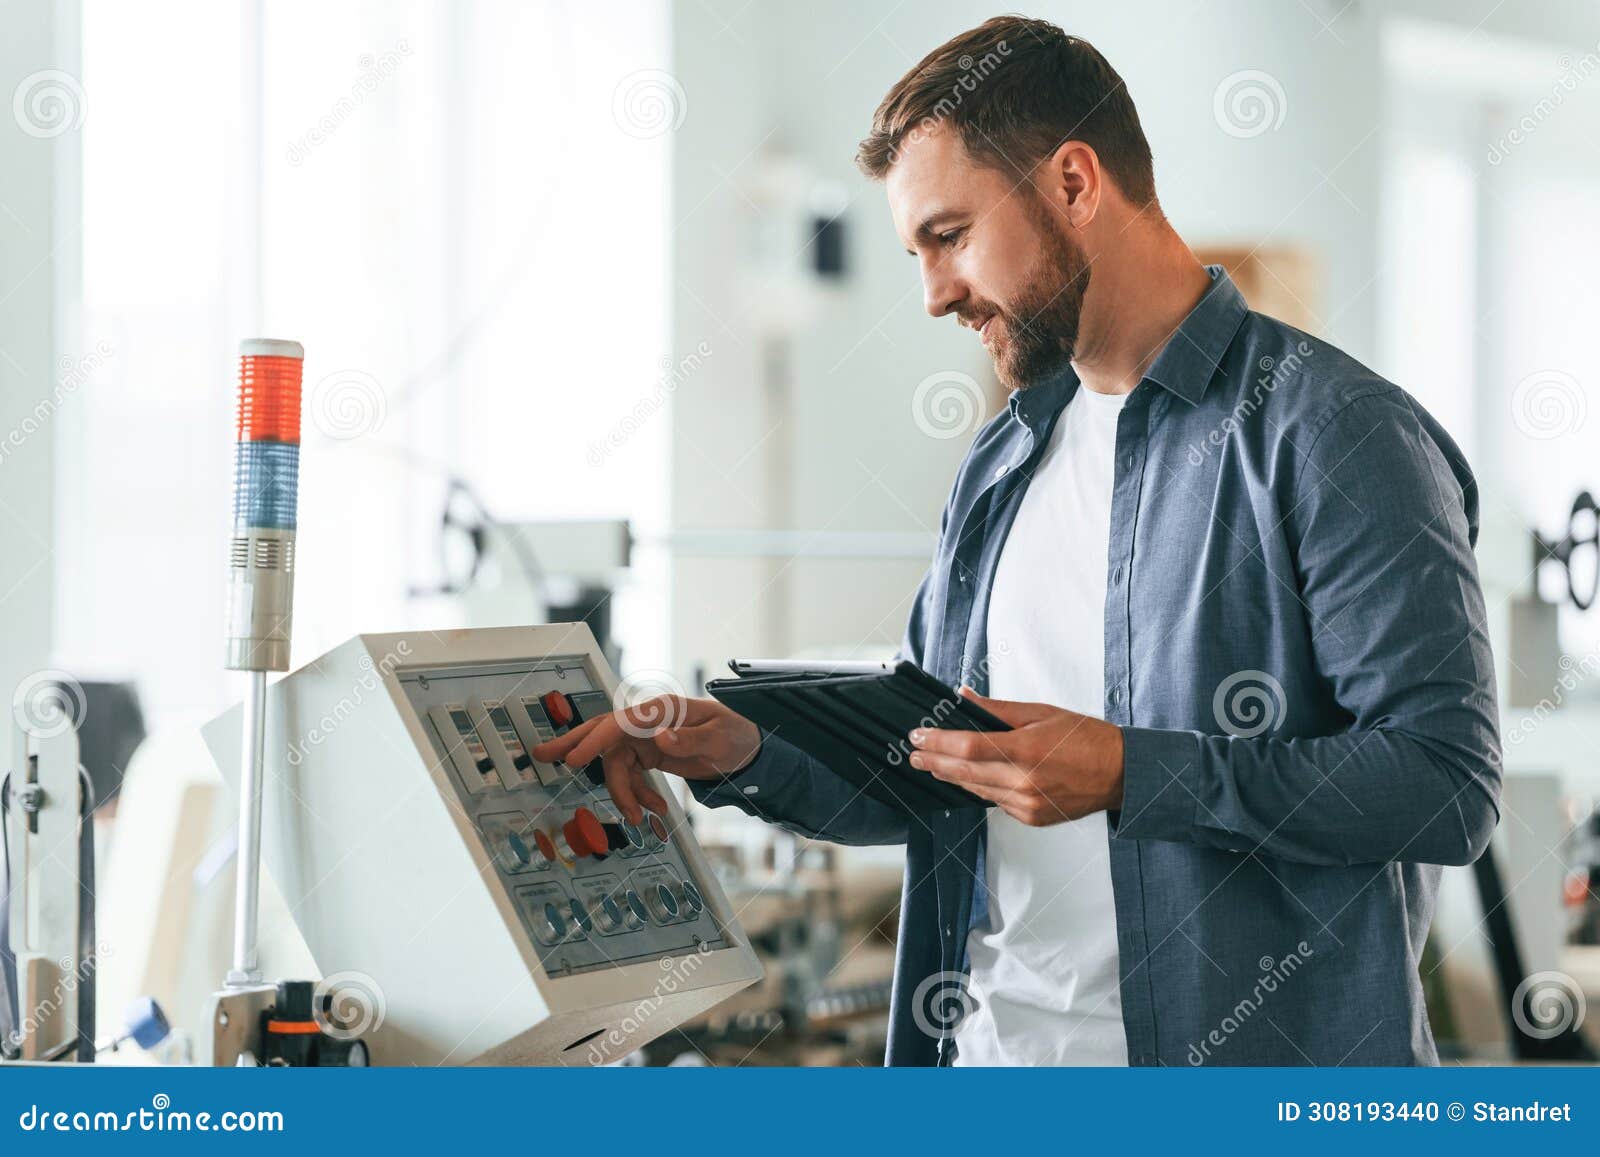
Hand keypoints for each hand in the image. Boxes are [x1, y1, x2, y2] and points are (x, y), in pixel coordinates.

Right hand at [529, 696, 762, 823]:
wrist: (746, 749)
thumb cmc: (736, 735)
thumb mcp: (720, 738)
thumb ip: (690, 739)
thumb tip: (660, 739)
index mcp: (662, 710)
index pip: (619, 723)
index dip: (595, 740)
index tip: (575, 759)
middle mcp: (648, 722)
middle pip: (602, 731)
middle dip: (573, 745)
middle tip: (543, 756)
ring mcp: (646, 739)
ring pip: (616, 764)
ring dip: (622, 792)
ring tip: (640, 815)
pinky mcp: (649, 755)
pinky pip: (631, 776)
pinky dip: (637, 795)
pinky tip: (653, 809)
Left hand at [907, 689, 1124, 824]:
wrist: (1120, 774)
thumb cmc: (1086, 739)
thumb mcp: (1040, 713)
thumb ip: (997, 710)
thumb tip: (963, 697)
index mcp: (1026, 751)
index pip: (968, 747)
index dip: (938, 742)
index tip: (917, 736)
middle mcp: (1024, 782)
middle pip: (964, 772)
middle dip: (934, 762)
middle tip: (914, 754)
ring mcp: (1027, 804)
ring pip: (977, 789)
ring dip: (953, 776)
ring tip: (933, 764)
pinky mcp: (1031, 818)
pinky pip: (995, 802)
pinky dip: (981, 788)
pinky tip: (970, 777)